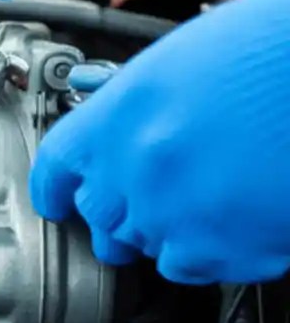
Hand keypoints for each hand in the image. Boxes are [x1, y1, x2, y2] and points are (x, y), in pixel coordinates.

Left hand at [32, 0, 289, 283]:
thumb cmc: (266, 54)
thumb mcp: (178, 64)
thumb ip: (138, 108)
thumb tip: (124, 129)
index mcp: (113, 117)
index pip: (56, 166)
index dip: (56, 187)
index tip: (57, 199)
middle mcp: (131, 171)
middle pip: (99, 213)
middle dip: (121, 208)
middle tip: (155, 193)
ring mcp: (170, 216)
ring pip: (144, 244)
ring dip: (166, 228)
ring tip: (208, 196)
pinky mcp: (218, 251)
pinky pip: (191, 268)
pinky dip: (208, 252)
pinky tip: (234, 219)